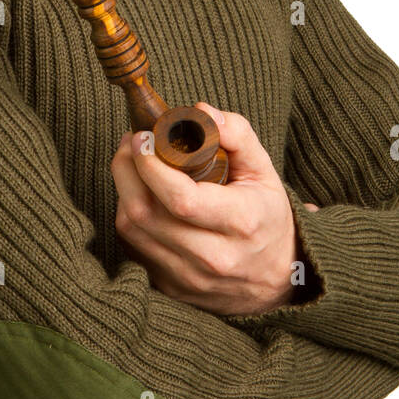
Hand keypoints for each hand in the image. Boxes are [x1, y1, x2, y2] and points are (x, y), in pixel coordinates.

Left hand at [110, 102, 318, 316]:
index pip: (182, 199)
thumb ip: (238, 135)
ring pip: (132, 230)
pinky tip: (139, 195)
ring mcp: (188, 277)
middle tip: (132, 141)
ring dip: (122, 189)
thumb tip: (201, 112)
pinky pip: (132, 247)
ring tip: (132, 161)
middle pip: (146, 213)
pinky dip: (128, 215)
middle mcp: (213, 256)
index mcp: (241, 222)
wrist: (276, 279)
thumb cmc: (266, 216)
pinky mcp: (169, 287)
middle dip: (127, 169)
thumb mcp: (264, 171)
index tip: (143, 137)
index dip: (151, 166)